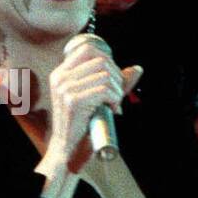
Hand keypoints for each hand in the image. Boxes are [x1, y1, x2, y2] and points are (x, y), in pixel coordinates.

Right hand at [44, 40, 141, 171]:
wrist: (67, 148)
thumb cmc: (81, 123)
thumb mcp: (94, 97)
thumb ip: (113, 81)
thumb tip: (137, 69)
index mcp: (61, 73)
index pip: (87, 49)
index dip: (107, 59)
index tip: (113, 76)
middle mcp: (60, 77)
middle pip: (100, 60)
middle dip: (116, 76)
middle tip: (116, 93)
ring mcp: (65, 88)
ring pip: (105, 74)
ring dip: (116, 90)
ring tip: (113, 102)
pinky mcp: (73, 101)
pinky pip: (104, 89)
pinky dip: (114, 98)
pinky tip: (111, 108)